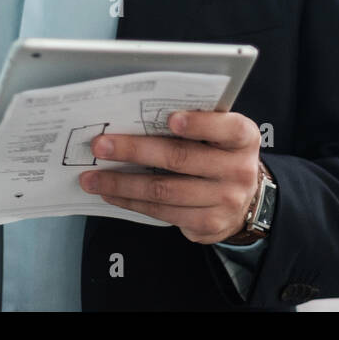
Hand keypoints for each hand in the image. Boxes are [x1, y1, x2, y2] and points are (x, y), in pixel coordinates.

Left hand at [78, 111, 261, 244]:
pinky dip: (132, 202)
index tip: (170, 119)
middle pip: (181, 158)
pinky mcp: (207, 224)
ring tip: (93, 177)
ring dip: (123, 183)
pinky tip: (112, 194)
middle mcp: (238, 169)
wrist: (245, 200)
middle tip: (102, 145)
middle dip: (135, 150)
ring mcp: (224, 200)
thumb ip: (197, 124)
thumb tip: (139, 115)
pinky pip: (162, 212)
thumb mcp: (222, 135)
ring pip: (165, 190)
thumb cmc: (222, 156)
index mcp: (243, 138)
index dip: (199, 124)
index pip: (226, 128)